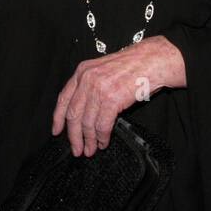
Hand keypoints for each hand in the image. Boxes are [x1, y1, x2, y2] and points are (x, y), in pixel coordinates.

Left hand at [51, 35, 185, 157]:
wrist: (154, 60)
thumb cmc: (134, 66)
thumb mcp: (104, 69)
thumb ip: (90, 86)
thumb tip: (84, 113)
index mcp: (82, 71)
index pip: (64, 98)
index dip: (58, 118)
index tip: (57, 131)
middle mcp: (87, 79)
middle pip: (73, 114)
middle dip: (73, 135)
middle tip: (76, 149)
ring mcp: (98, 89)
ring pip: (86, 122)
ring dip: (88, 140)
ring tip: (90, 150)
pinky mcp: (112, 99)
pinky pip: (102, 125)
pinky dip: (102, 137)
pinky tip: (103, 143)